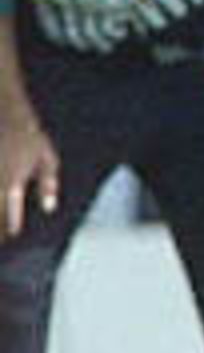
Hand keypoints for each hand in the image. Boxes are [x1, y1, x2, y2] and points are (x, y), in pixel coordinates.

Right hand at [0, 120, 59, 238]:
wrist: (5, 112)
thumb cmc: (29, 136)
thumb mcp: (46, 157)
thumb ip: (48, 184)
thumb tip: (49, 208)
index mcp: (13, 181)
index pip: (9, 213)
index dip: (9, 227)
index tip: (11, 236)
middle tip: (1, 241)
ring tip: (0, 235)